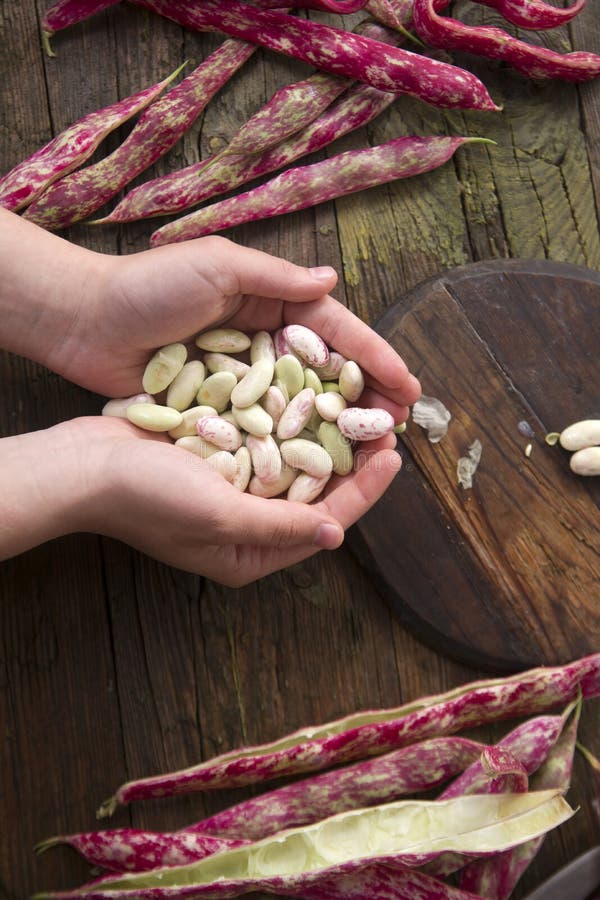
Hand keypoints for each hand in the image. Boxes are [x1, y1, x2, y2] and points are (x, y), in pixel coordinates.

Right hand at [0, 416, 401, 585]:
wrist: (84, 465)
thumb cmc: (146, 498)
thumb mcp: (220, 516)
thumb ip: (280, 526)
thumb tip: (336, 534)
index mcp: (251, 554)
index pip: (325, 523)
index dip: (365, 491)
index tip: (394, 455)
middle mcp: (248, 526)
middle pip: (317, 495)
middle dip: (353, 462)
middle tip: (385, 427)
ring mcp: (233, 492)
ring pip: (297, 467)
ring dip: (327, 438)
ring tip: (361, 409)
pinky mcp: (219, 461)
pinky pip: (268, 445)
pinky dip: (292, 424)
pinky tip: (313, 397)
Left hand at [55, 234, 419, 417]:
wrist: (83, 322)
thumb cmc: (147, 287)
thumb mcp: (216, 266)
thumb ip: (274, 278)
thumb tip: (332, 282)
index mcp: (269, 302)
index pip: (333, 333)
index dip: (374, 359)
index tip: (408, 387)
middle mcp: (262, 342)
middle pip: (326, 374)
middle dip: (366, 399)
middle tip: (401, 427)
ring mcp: (241, 378)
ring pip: (300, 405)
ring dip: (336, 427)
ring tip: (371, 451)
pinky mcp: (218, 407)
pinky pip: (262, 426)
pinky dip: (289, 443)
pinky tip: (315, 464)